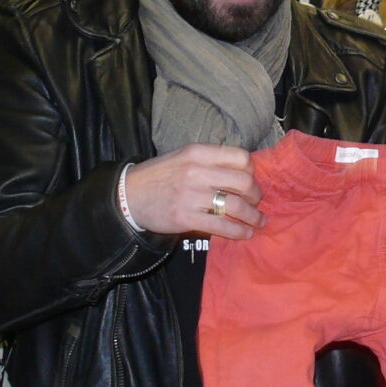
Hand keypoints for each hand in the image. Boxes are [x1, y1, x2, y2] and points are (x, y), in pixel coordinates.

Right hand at [123, 144, 264, 238]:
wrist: (128, 196)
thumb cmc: (159, 176)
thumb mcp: (183, 157)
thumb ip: (210, 162)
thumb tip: (242, 173)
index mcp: (198, 153)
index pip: (240, 157)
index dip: (251, 171)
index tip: (249, 180)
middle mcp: (197, 171)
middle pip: (244, 181)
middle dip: (255, 194)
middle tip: (255, 202)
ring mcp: (191, 195)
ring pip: (236, 206)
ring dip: (253, 216)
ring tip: (257, 221)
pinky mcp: (186, 218)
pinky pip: (222, 226)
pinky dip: (239, 232)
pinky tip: (245, 233)